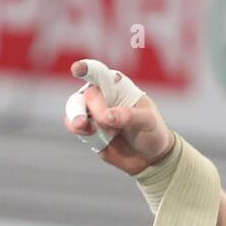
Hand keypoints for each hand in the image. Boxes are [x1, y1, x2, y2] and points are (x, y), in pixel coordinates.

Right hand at [62, 59, 175, 175]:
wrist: (150, 157)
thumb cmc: (152, 131)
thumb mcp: (148, 121)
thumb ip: (128, 116)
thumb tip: (106, 116)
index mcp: (116, 85)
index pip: (98, 72)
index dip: (86, 68)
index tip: (78, 69)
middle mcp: (100, 94)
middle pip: (88, 95)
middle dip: (96, 109)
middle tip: (107, 121)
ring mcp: (91, 111)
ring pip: (75, 108)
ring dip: (78, 118)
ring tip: (87, 127)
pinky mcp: (86, 128)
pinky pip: (73, 125)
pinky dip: (78, 129)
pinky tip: (91, 134)